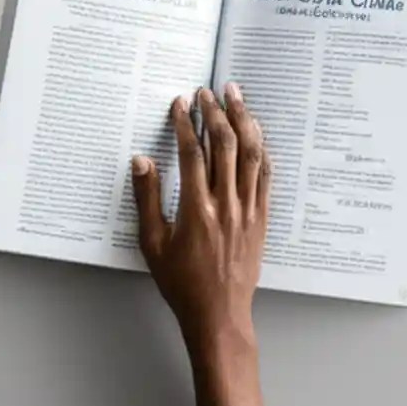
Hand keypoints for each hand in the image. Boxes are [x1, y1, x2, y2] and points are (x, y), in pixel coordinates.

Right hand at [130, 84, 270, 346]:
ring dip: (243, 121)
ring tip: (235, 98)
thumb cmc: (181, 282)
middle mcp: (226, 204)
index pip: (192, 152)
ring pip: (251, 153)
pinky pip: (265, 174)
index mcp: (197, 209)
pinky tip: (255, 134)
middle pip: (225, 145)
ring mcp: (248, 209)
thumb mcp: (152, 242)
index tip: (179, 104)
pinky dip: (261, 148)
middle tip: (206, 92)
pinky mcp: (261, 217)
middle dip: (216, 112)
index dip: (185, 123)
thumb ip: (147, 199)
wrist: (218, 313)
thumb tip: (141, 161)